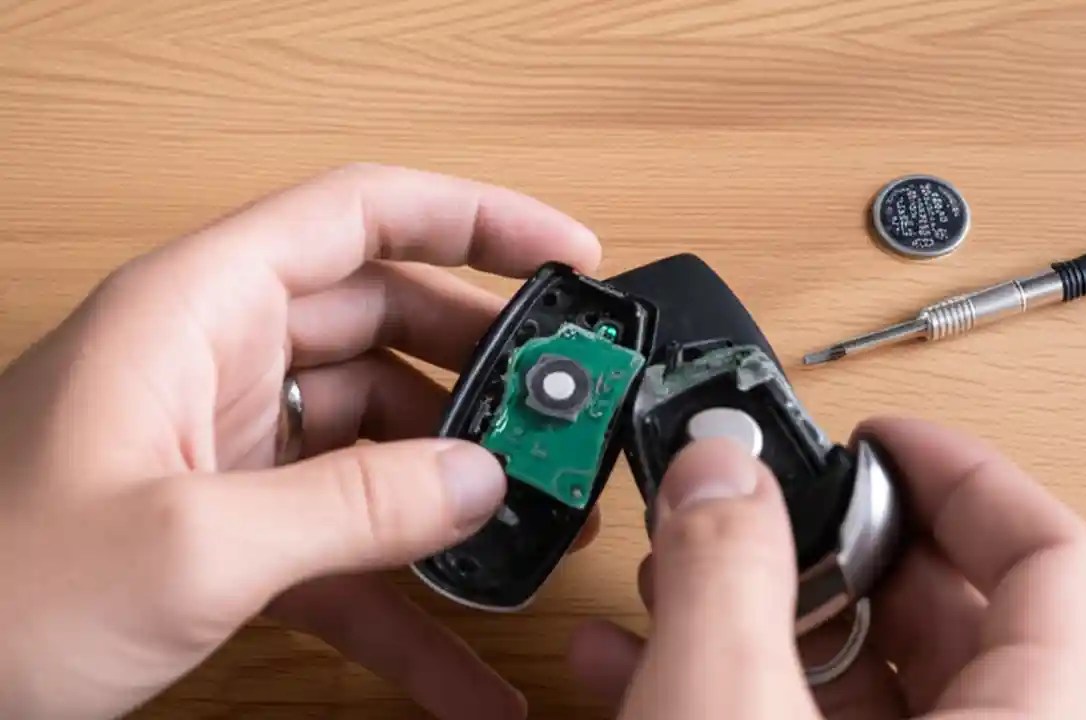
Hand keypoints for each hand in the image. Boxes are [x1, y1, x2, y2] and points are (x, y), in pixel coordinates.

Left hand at [0, 163, 602, 719]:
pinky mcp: (236, 529)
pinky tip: (464, 666)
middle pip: (391, 328)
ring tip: (538, 535)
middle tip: (568, 419)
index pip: (361, 215)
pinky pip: (348, 546)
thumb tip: (479, 480)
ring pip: (382, 439)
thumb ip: (353, 505)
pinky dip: (408, 600)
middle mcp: (222, 363)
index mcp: (199, 311)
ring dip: (459, 490)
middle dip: (487, 374)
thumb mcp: (188, 543)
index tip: (566, 256)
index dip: (475, 219)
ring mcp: (233, 447)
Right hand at [569, 418, 1085, 718]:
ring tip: (680, 569)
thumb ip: (725, 575)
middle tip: (763, 499)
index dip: (966, 470)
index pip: (1052, 556)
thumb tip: (719, 468)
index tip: (880, 431)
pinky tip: (633, 657)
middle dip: (832, 536)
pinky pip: (803, 718)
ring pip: (863, 667)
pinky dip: (729, 674)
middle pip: (947, 602)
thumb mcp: (725, 713)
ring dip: (764, 604)